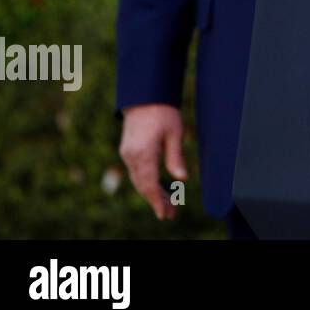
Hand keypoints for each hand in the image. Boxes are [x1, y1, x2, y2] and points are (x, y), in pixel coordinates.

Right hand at [119, 103, 187, 219]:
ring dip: (151, 194)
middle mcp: (131, 156)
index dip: (157, 201)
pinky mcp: (128, 150)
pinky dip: (146, 183)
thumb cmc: (163, 112)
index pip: (149, 185)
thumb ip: (176, 158)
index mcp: (143, 153)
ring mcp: (127, 154)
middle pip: (143, 186)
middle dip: (156, 201)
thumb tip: (182, 179)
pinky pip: (136, 172)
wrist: (144, 95)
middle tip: (170, 214)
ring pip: (138, 180)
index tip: (166, 214)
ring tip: (167, 205)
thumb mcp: (174, 133)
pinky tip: (158, 189)